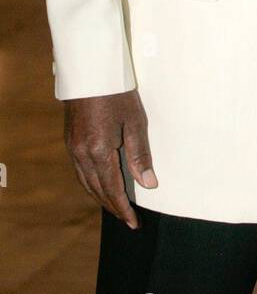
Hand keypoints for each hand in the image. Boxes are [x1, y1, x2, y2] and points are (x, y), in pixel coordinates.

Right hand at [64, 90, 156, 228]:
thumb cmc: (117, 93)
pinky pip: (79, 171)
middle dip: (112, 206)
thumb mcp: (135, 122)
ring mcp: (72, 148)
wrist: (90, 70)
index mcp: (99, 151)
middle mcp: (81, 154)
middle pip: (97, 190)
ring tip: (115, 207)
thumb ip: (140, 155)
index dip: (123, 209)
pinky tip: (99, 184)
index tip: (134, 223)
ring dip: (100, 197)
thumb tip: (148, 184)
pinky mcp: (70, 140)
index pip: (112, 190)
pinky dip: (90, 183)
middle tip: (127, 220)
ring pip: (85, 182)